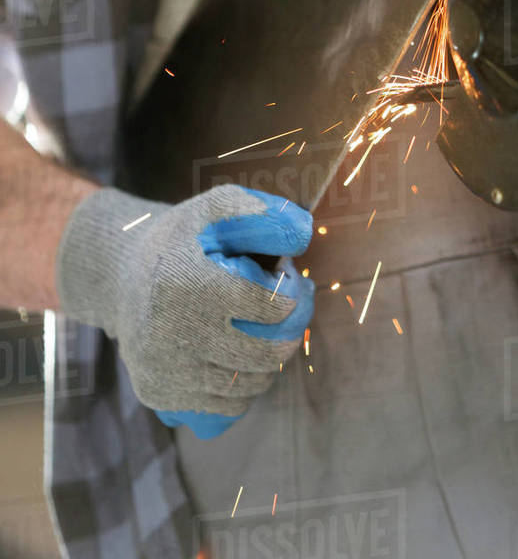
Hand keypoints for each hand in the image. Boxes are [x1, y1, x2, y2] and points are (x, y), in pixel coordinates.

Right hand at [55, 185, 313, 437]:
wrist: (118, 276)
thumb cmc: (178, 241)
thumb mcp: (213, 209)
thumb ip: (259, 213)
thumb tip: (303, 232)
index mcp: (191, 283)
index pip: (270, 307)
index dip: (293, 297)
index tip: (293, 287)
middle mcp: (175, 331)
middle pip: (262, 353)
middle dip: (289, 336)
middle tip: (292, 319)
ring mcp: (165, 367)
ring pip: (246, 384)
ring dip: (269, 366)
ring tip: (270, 339)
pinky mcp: (157, 392)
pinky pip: (222, 405)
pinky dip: (244, 390)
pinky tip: (245, 364)